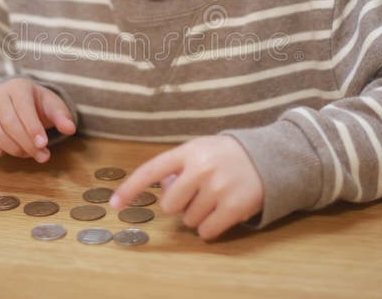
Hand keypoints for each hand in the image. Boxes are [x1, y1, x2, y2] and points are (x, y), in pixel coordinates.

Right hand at [0, 78, 75, 161]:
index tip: (44, 145)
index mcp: (18, 87)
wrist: (15, 100)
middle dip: (26, 143)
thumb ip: (62, 116)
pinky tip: (8, 152)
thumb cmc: (36, 103)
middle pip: (8, 123)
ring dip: (13, 149)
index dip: (33, 128)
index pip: (23, 108)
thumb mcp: (52, 104)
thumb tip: (70, 129)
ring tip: (29, 153)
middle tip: (42, 156)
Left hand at [110, 135, 263, 240]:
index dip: (131, 188)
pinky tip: (222, 212)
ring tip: (215, 198)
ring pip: (188, 220)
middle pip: (170, 205)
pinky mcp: (234, 206)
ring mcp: (218, 187)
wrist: (267, 158)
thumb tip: (160, 189)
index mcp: (189, 151)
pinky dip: (210, 228)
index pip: (152, 170)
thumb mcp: (200, 150)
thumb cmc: (225, 156)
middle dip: (180, 204)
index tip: (114, 203)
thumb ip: (177, 166)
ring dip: (198, 216)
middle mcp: (201, 168)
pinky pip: (206, 232)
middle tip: (198, 194)